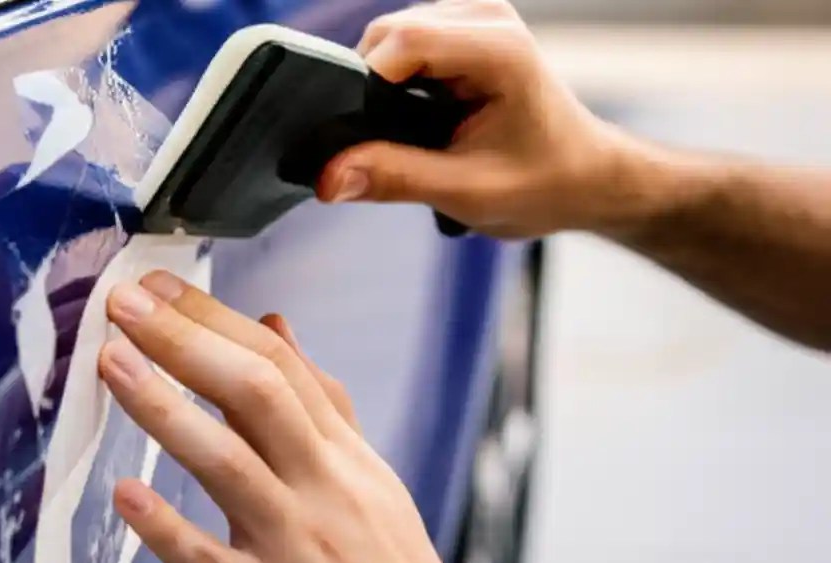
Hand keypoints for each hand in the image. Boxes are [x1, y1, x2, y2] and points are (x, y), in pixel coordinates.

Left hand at [97, 271, 484, 562]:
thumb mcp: (365, 473)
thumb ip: (319, 400)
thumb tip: (278, 324)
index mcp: (338, 453)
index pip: (277, 363)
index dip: (213, 317)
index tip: (160, 286)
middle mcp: (319, 487)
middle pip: (255, 393)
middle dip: (186, 339)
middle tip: (125, 302)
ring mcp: (294, 545)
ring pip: (229, 464)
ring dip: (164, 409)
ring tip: (112, 364)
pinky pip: (211, 561)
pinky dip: (166, 527)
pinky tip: (124, 494)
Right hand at [318, 0, 633, 238]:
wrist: (586, 178)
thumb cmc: (546, 183)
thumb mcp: (466, 192)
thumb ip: (394, 178)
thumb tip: (329, 177)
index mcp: (498, 49)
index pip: (401, 43)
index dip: (363, 88)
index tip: (352, 138)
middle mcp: (487, 19)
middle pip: (387, 34)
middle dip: (369, 90)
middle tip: (382, 145)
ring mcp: (475, 18)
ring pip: (389, 36)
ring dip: (381, 86)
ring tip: (407, 134)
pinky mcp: (463, 30)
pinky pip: (403, 43)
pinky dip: (395, 80)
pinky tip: (414, 117)